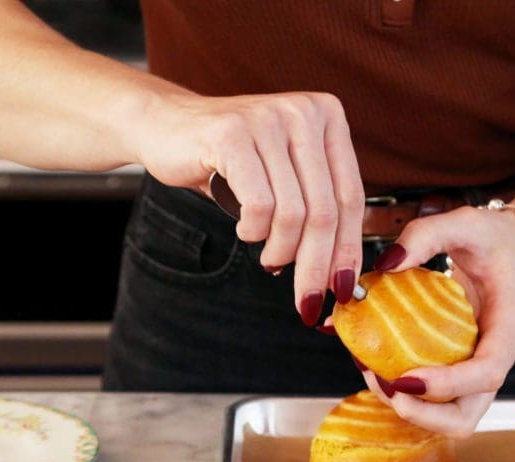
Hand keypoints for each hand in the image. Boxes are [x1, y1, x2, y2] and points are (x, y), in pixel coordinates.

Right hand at [132, 91, 364, 323]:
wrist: (164, 124)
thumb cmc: (229, 159)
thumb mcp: (283, 176)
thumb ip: (315, 207)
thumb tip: (339, 275)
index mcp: (327, 116)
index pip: (350, 196)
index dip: (348, 248)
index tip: (341, 288)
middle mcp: (304, 111)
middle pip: (324, 209)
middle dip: (316, 264)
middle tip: (307, 298)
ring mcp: (268, 119)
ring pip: (293, 213)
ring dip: (280, 250)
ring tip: (269, 258)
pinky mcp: (232, 134)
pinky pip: (259, 205)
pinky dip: (254, 230)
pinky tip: (246, 230)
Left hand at [357, 206, 514, 436]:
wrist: (514, 250)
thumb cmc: (493, 239)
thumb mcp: (465, 222)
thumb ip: (425, 235)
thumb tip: (385, 265)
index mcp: (508, 326)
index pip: (488, 372)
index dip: (448, 385)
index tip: (406, 378)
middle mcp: (494, 358)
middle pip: (466, 416)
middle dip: (422, 415)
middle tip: (384, 385)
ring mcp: (474, 371)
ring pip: (447, 416)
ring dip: (407, 407)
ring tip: (371, 373)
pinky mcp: (456, 370)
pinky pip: (432, 399)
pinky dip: (401, 391)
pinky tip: (371, 363)